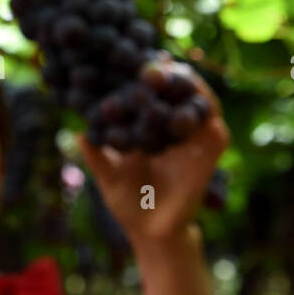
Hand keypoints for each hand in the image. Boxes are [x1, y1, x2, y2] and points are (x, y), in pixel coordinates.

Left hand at [77, 63, 229, 247]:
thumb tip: (78, 133)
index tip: (131, 61)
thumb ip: (96, 155)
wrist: (148, 232)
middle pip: (178, 95)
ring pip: (201, 107)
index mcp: (150, 130)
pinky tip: (197, 111)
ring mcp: (192, 144)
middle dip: (170, 76)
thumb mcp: (106, 176)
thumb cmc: (127, 202)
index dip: (145, 79)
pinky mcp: (207, 159)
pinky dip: (209, 120)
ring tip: (175, 75)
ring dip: (192, 90)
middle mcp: (173, 132)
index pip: (151, 98)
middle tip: (156, 64)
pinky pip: (215, 134)